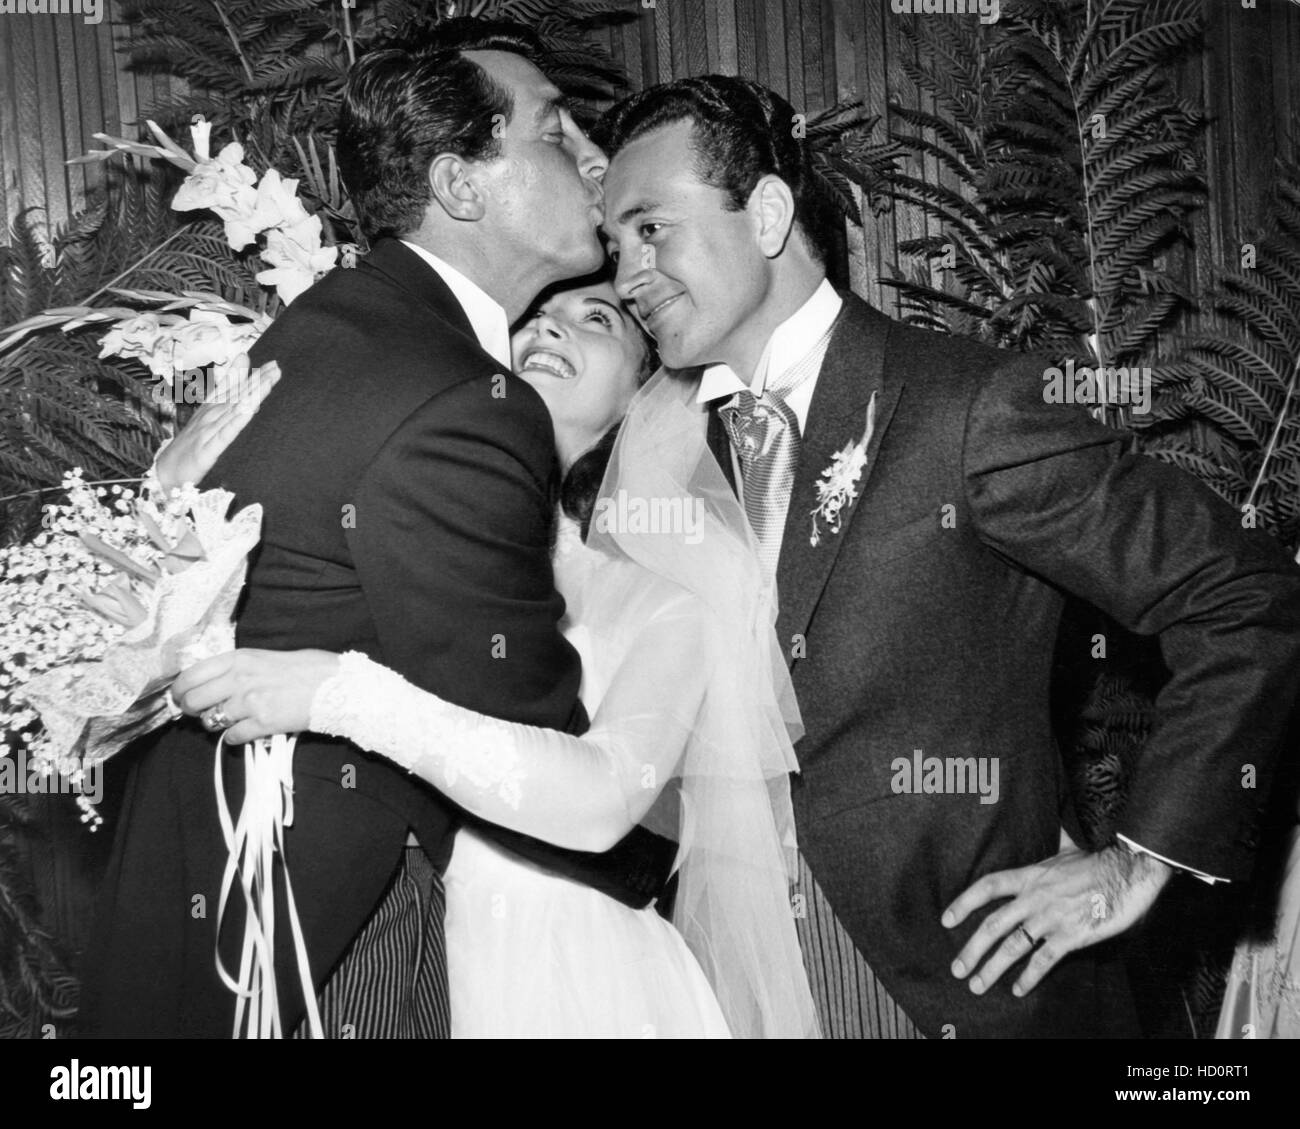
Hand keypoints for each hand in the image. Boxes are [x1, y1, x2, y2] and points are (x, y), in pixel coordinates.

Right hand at [154, 357, 279, 491]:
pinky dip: (237, 420)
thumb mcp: (205, 424)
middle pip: (236, 395)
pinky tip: (249, 410)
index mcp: (210, 410)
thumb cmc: (189, 447)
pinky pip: (226, 433)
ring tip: (268, 382)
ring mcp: (208, 431)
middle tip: (276, 367)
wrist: (166, 472)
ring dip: (251, 394)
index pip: (231, 388)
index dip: (251, 374)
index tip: (271, 364)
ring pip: (233, 409)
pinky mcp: (208, 449)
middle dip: (257, 381)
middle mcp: (210, 416)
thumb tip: (235, 391)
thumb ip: (220, 406)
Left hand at [172, 648, 339, 744]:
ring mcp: (250, 702)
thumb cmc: (307, 668)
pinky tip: (245, 731)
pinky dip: (235, 737)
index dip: (180, 690)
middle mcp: (240, 679)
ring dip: (215, 723)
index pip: (191, 675)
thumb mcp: (266, 657)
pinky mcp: (263, 724)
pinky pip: (233, 736)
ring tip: (227, 720)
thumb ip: (239, 667)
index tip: (180, 696)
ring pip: (211, 720)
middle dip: (191, 710)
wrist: (337, 685)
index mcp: (240, 658)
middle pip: (194, 700)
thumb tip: (213, 680)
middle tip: (198, 712)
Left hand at [942, 842, 1171, 997]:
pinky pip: (1044, 960)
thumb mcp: (1068, 848)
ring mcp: (1051, 918)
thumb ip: (1053, 843)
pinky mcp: (1071, 936)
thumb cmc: (1100, 860)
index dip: (964, 903)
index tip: (946, 920)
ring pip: (1013, 946)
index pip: (988, 887)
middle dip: (972, 949)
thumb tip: (1053, 826)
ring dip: (992, 968)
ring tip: (977, 984)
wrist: (1130, 872)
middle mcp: (1034, 898)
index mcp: (1030, 876)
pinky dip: (1029, 977)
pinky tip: (1018, 990)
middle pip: (993, 924)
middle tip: (956, 969)